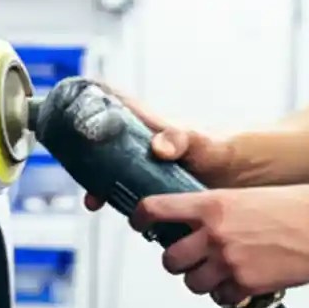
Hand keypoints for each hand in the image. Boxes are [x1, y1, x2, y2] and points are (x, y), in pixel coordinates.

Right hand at [81, 85, 236, 210]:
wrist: (237, 178)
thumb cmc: (217, 150)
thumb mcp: (197, 141)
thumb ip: (179, 140)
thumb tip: (158, 147)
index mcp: (146, 125)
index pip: (114, 101)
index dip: (92, 94)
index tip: (71, 95)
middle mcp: (138, 144)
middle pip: (101, 142)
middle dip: (83, 155)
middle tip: (75, 167)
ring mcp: (142, 166)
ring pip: (108, 171)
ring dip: (97, 184)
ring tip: (94, 201)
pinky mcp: (149, 188)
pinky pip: (125, 194)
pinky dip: (117, 204)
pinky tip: (119, 213)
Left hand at [129, 185, 308, 306]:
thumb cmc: (291, 206)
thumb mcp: (242, 195)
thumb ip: (211, 210)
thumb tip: (186, 222)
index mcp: (210, 205)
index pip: (156, 209)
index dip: (140, 218)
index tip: (139, 223)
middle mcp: (214, 233)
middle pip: (169, 259)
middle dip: (176, 260)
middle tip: (189, 256)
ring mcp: (229, 260)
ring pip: (192, 282)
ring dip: (201, 279)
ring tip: (220, 269)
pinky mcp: (246, 283)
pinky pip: (221, 297)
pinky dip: (227, 292)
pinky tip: (242, 278)